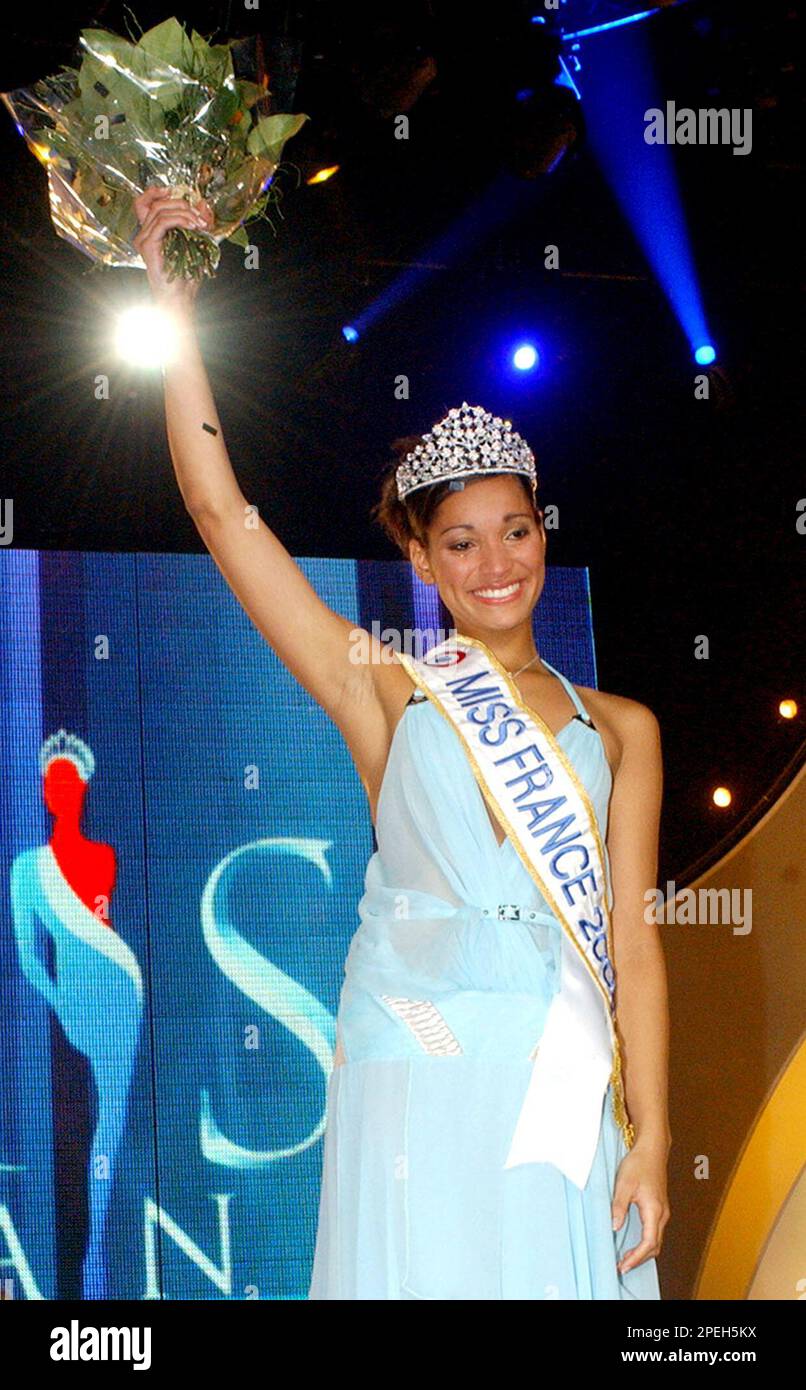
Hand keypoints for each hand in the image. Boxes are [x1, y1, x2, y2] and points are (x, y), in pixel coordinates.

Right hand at [132, 185, 214, 309]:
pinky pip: (163, 222)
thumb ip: (199, 222)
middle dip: (181, 204)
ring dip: (185, 213)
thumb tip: (204, 203)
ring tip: (200, 224)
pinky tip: (193, 226)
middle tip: (200, 216)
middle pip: (156, 203)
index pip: (144, 203)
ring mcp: (144, 239)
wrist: (180, 296)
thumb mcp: (198, 242)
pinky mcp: (148, 245)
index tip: (174, 190)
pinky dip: (180, 219)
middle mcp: (144, 233)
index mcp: (151, 232)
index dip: (155, 192)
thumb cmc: (186, 275)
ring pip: (161, 210)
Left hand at [611, 1137, 669, 1274]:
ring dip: (643, 1252)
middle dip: (639, 1259)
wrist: (652, 1149)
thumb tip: (614, 1226)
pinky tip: (634, 1243)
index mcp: (654, 1210)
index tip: (624, 1265)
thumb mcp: (624, 1184)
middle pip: (655, 1246)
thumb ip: (619, 1206)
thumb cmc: (639, 1163)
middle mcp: (662, 1213)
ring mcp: (662, 1211)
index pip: (649, 1242)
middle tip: (622, 1266)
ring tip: (626, 1258)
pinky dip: (646, 1242)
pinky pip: (655, 1231)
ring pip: (656, 1240)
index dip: (636, 1257)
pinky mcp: (659, 1207)